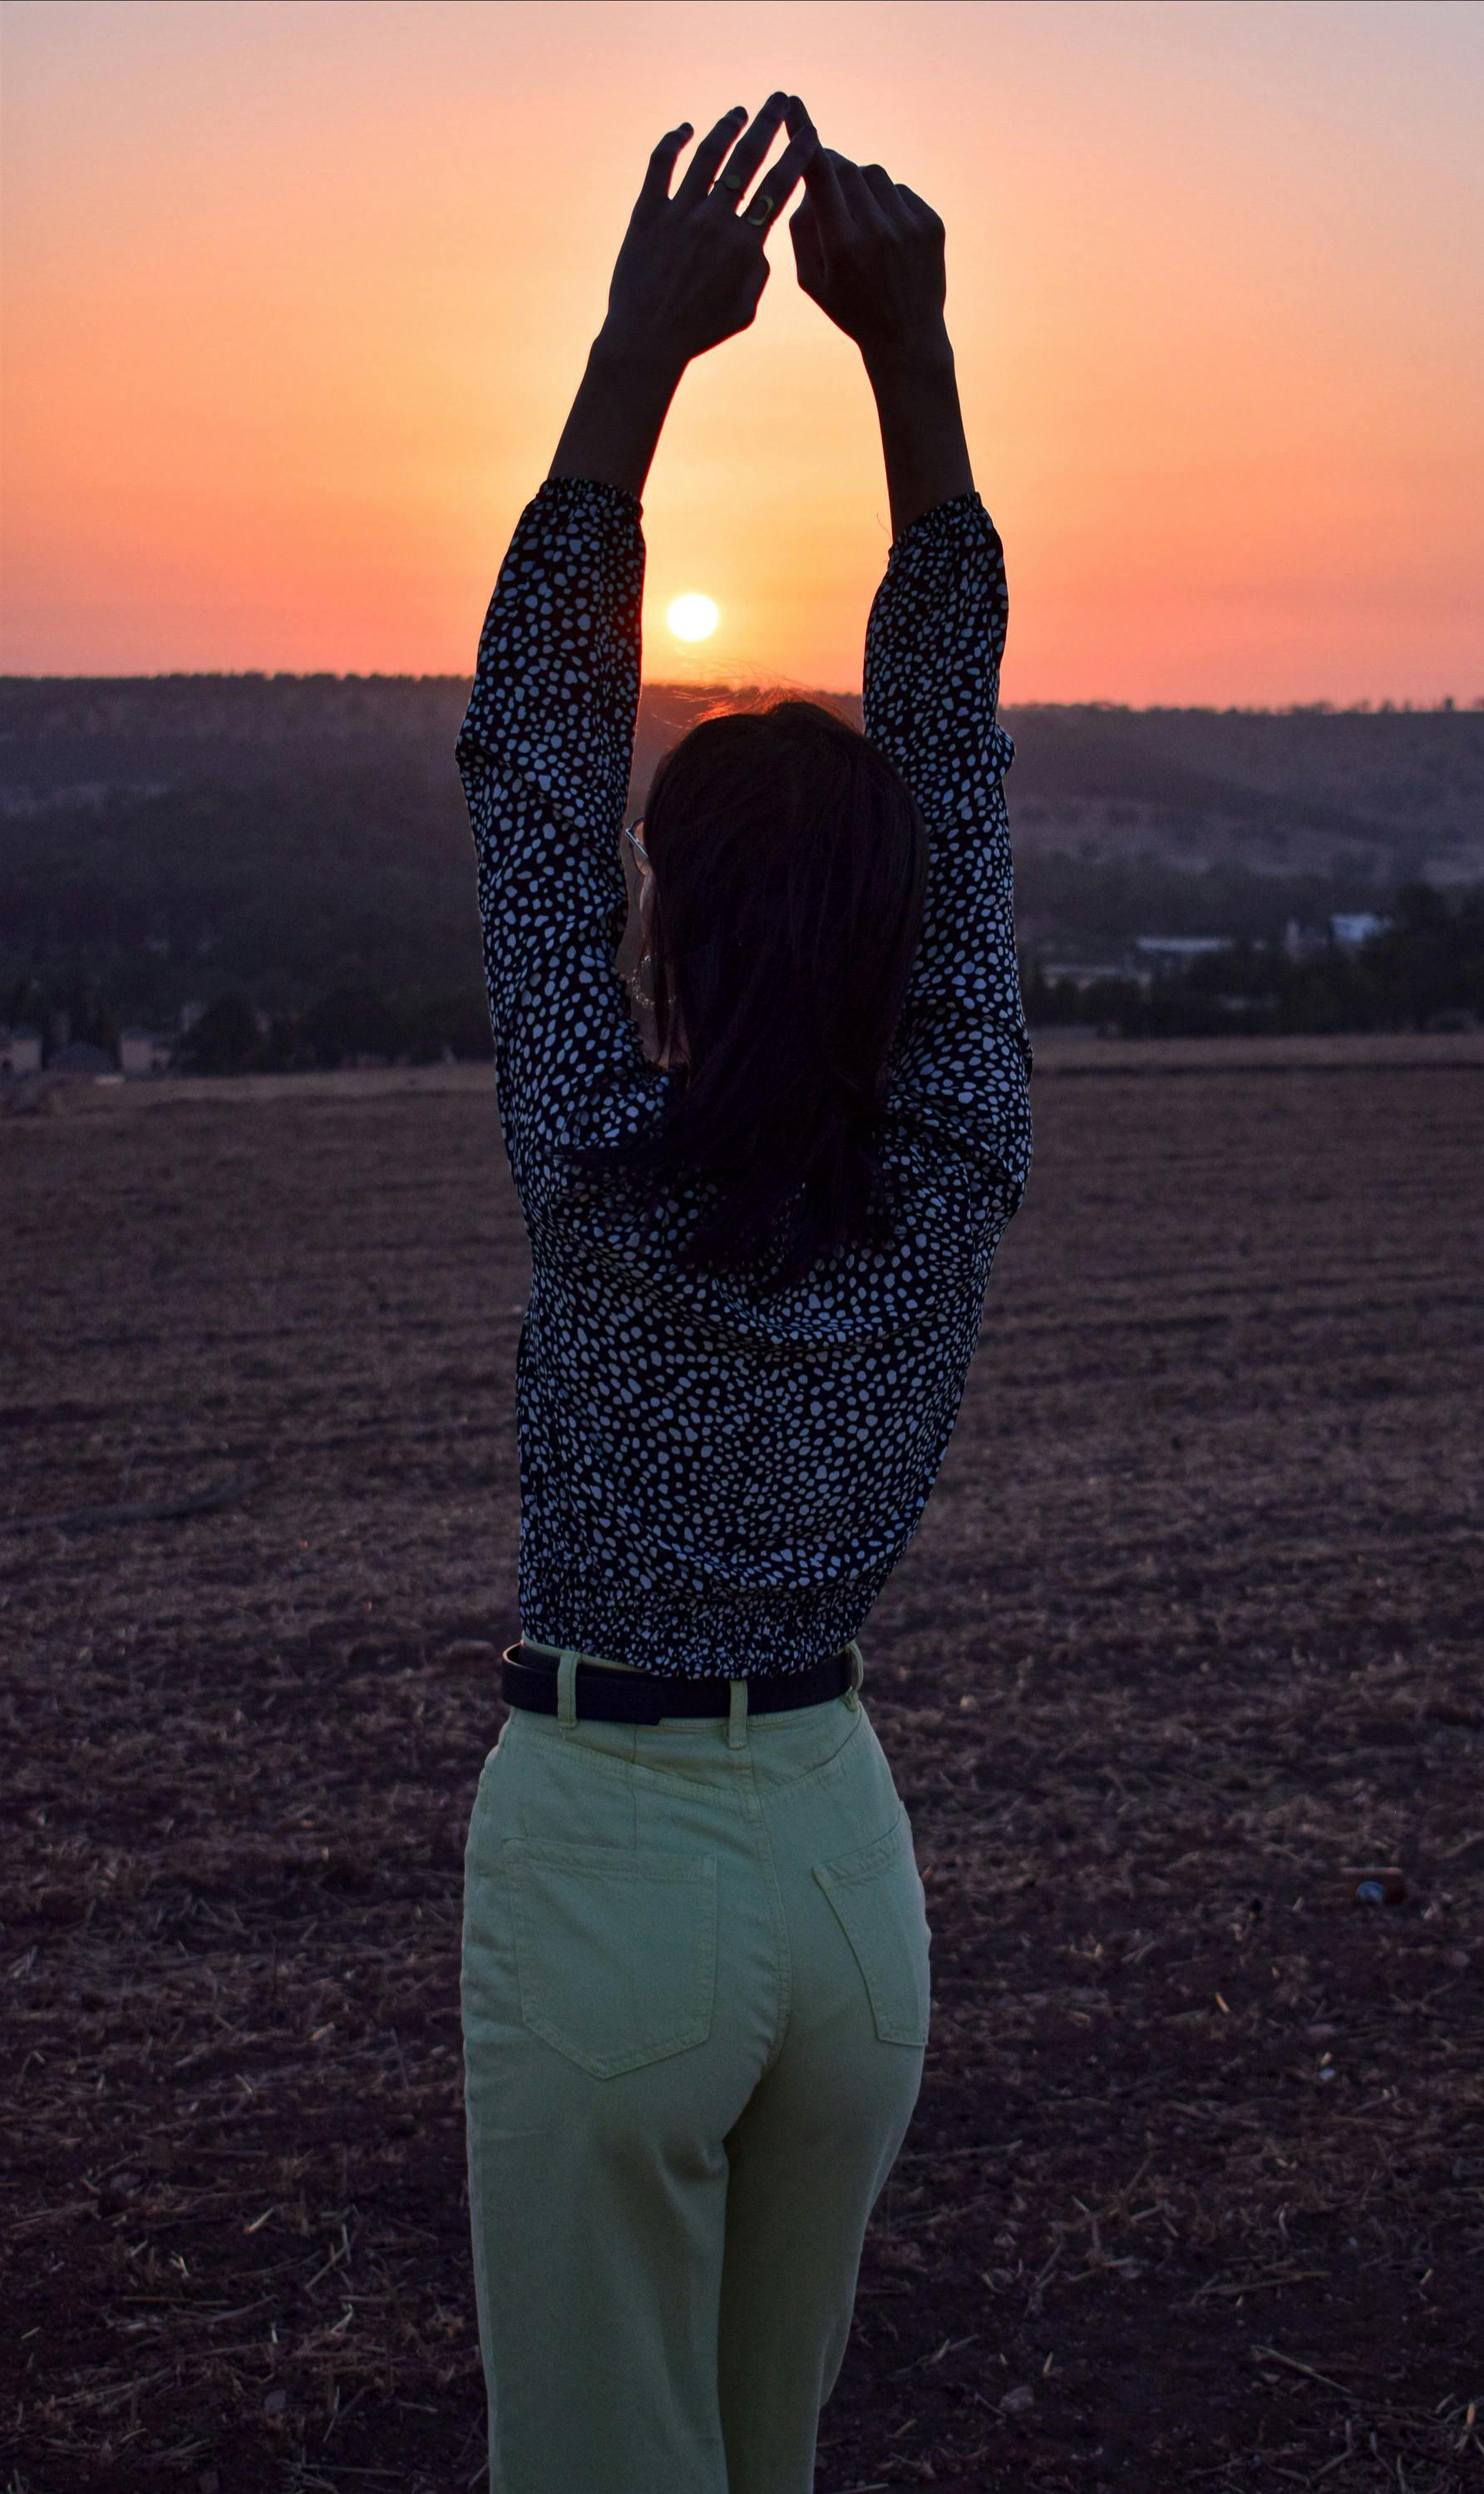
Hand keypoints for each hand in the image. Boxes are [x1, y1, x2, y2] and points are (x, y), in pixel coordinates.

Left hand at [599, 94, 817, 368]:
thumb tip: (758, 238)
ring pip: (708, 154)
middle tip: (781, 99)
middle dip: (769, 123)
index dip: (797, 155)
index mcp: (744, 244)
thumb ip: (758, 269)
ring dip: (727, 126)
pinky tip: (685, 130)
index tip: (809, 134)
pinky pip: (660, 164)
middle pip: (748, 158)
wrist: (647, 341)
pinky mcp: (647, 213)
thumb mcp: (744, 309)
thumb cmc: (699, 330)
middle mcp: (714, 220)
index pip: (779, 187)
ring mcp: (679, 213)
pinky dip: (674, 141)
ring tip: (740, 111)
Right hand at [789, 145, 948, 361]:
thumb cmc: (850, 309)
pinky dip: (887, 202)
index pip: (821, 176)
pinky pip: (901, 192)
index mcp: (843, 245)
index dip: (805, 138)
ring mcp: (909, 226)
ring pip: (875, 176)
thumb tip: (808, 183)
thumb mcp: (812, 279)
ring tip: (859, 220)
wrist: (907, 338)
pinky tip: (886, 234)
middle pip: (849, 168)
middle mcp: (877, 231)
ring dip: (861, 186)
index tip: (793, 106)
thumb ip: (802, 228)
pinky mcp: (931, 224)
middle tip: (825, 176)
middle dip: (833, 166)